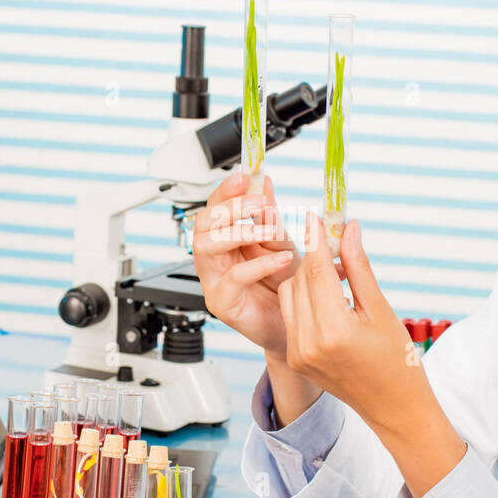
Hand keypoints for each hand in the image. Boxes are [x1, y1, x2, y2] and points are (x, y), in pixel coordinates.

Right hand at [192, 171, 300, 357]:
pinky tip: (280, 258)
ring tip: (270, 231)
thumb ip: (270, 216)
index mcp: (225, 238)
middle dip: (231, 207)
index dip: (226, 190)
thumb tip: (264, 183)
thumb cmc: (284, 284)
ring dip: (238, 232)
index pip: (215, 207)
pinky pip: (231, 278)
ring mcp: (213, 279)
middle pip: (204, 223)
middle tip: (259, 203)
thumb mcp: (281, 241)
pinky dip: (257, 265)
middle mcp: (215, 257)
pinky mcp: (221, 302)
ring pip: (206, 246)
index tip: (245, 176)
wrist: (294, 321)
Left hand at [278, 212, 465, 497]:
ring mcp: (298, 353)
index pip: (315, 271)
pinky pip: (291, 315)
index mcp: (332, 331)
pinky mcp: (295, 358)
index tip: (316, 215)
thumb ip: (358, 267)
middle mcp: (307, 343)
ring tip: (335, 272)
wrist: (393, 408)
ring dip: (307, 277)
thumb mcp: (380, 309)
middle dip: (313, 256)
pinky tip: (328, 295)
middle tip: (331, 237)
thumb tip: (349, 228)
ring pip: (289, 295)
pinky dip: (304, 298)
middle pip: (299, 280)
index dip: (316, 239)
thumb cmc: (397, 362)